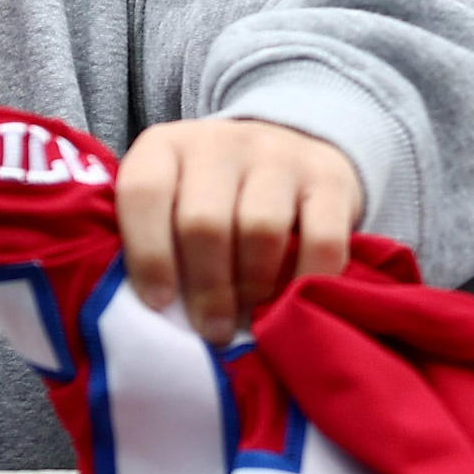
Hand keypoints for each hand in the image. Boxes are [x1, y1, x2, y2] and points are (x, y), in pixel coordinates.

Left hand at [117, 116, 362, 344]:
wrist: (289, 149)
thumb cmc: (214, 197)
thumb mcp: (172, 202)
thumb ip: (155, 243)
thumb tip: (149, 316)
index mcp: (165, 148)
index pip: (143, 192)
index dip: (148, 254)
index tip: (158, 303)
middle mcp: (218, 142)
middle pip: (204, 221)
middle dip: (206, 289)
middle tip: (211, 331)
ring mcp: (277, 155)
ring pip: (260, 229)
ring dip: (252, 288)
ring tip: (249, 320)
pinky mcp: (329, 178)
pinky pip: (321, 240)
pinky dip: (306, 281)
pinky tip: (292, 303)